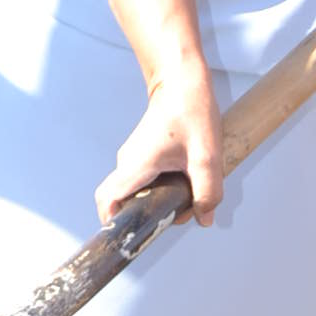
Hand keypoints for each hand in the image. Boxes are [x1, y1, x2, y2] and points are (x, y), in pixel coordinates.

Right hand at [100, 52, 224, 224]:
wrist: (182, 81)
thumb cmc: (190, 109)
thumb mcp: (207, 156)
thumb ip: (208, 191)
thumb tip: (204, 218)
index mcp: (136, 164)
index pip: (107, 201)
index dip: (113, 223)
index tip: (132, 234)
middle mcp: (128, 163)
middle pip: (127, 202)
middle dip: (153, 215)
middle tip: (181, 210)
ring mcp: (134, 159)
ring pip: (139, 192)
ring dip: (163, 200)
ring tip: (189, 189)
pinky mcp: (143, 156)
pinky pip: (147, 181)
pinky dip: (165, 188)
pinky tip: (187, 178)